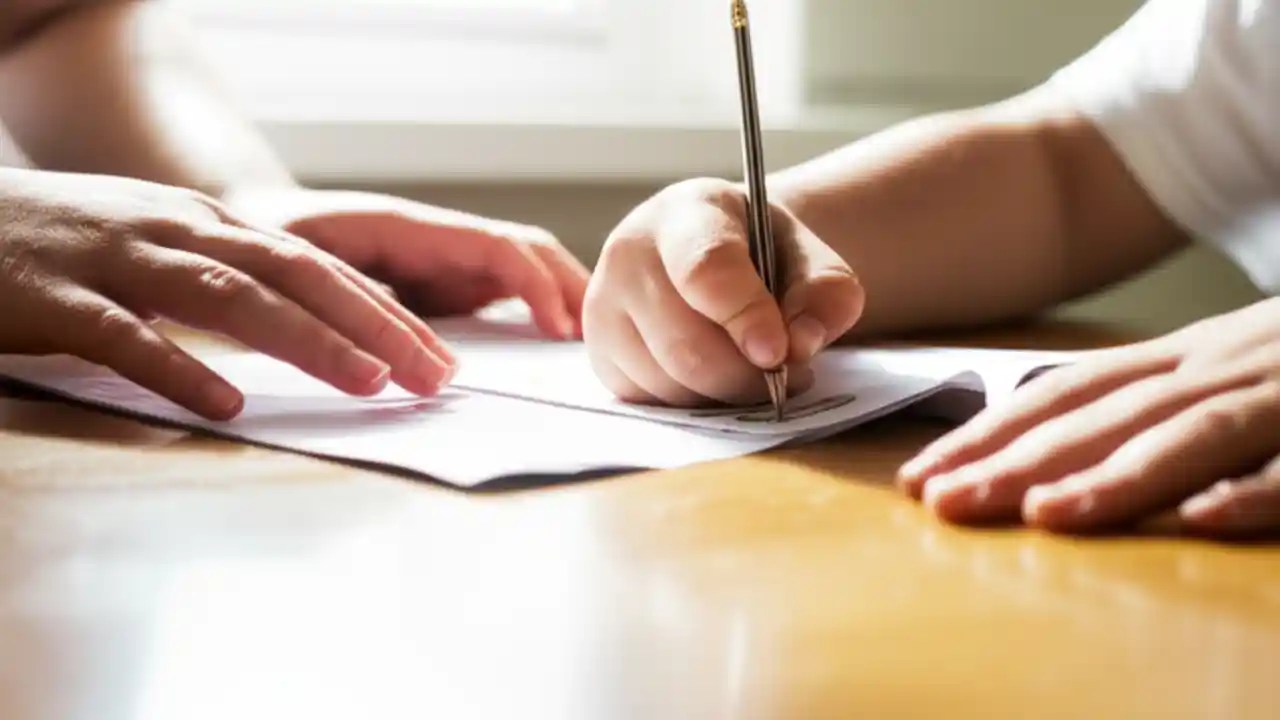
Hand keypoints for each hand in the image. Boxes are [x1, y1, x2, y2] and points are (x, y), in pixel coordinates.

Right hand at [0, 170, 454, 419]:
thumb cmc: (75, 245)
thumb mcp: (168, 248)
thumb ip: (235, 279)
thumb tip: (317, 325)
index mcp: (210, 225)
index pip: (318, 268)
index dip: (384, 312)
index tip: (440, 357)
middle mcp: (178, 233)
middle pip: (295, 275)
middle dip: (374, 326)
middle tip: (434, 377)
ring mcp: (118, 260)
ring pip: (229, 296)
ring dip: (306, 340)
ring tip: (368, 381)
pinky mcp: (56, 299)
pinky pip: (123, 335)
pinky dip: (177, 368)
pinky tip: (223, 405)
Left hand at [224, 187, 589, 338]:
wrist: (253, 225)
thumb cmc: (269, 242)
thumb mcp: (295, 267)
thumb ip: (349, 298)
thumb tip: (409, 344)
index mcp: (407, 227)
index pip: (494, 245)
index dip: (535, 283)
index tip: (560, 326)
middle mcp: (438, 241)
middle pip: (526, 252)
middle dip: (569, 289)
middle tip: (599, 342)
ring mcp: (445, 262)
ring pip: (522, 274)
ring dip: (559, 305)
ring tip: (587, 353)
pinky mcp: (444, 287)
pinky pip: (500, 298)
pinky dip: (532, 320)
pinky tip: (544, 357)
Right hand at [582, 178, 863, 405]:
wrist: (713, 259)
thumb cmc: (761, 254)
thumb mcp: (808, 256)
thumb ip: (825, 291)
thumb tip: (801, 342)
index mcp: (684, 214)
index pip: (705, 269)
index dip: (744, 316)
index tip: (779, 353)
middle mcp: (628, 254)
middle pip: (685, 342)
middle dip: (746, 375)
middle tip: (789, 375)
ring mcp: (604, 306)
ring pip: (669, 381)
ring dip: (726, 395)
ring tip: (758, 372)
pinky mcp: (600, 354)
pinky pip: (652, 402)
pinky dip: (696, 404)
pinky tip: (718, 379)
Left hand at [898, 299, 1279, 537]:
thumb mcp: (1218, 367)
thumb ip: (1145, 398)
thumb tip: (1049, 445)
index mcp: (1184, 358)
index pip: (1065, 393)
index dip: (988, 432)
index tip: (919, 475)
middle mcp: (1223, 366)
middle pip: (1107, 414)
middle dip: (1018, 459)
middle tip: (941, 501)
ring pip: (1195, 432)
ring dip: (1118, 475)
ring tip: (1045, 514)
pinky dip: (1259, 486)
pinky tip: (1204, 516)